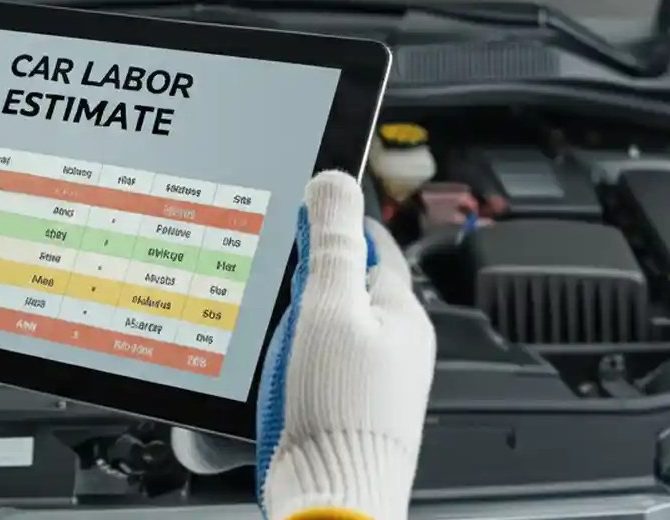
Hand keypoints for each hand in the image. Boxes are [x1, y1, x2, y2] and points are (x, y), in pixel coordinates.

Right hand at [257, 171, 434, 519]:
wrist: (332, 501)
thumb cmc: (339, 412)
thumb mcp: (328, 308)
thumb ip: (331, 244)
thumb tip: (334, 181)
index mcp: (402, 313)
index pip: (372, 245)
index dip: (334, 224)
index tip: (303, 211)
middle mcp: (394, 346)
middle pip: (344, 287)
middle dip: (305, 280)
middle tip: (272, 278)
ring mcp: (370, 381)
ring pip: (325, 330)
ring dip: (292, 326)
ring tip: (266, 335)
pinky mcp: (343, 410)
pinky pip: (314, 368)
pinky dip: (289, 364)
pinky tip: (270, 376)